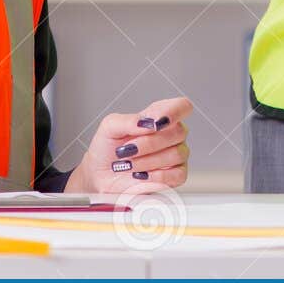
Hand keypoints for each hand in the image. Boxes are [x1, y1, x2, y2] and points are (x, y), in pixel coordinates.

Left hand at [65, 97, 191, 194]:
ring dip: (147, 160)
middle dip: (149, 143)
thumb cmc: (108, 147)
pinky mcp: (176, 176)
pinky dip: (156, 175)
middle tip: (128, 150)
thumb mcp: (110, 127)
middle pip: (178, 132)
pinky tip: (140, 175)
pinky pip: (178, 174)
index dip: (174, 112)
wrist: (101, 175)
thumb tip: (149, 123)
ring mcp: (176, 155)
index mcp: (159, 116)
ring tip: (128, 164)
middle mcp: (171, 134)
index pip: (181, 106)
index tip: (155, 123)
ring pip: (176, 154)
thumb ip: (129, 120)